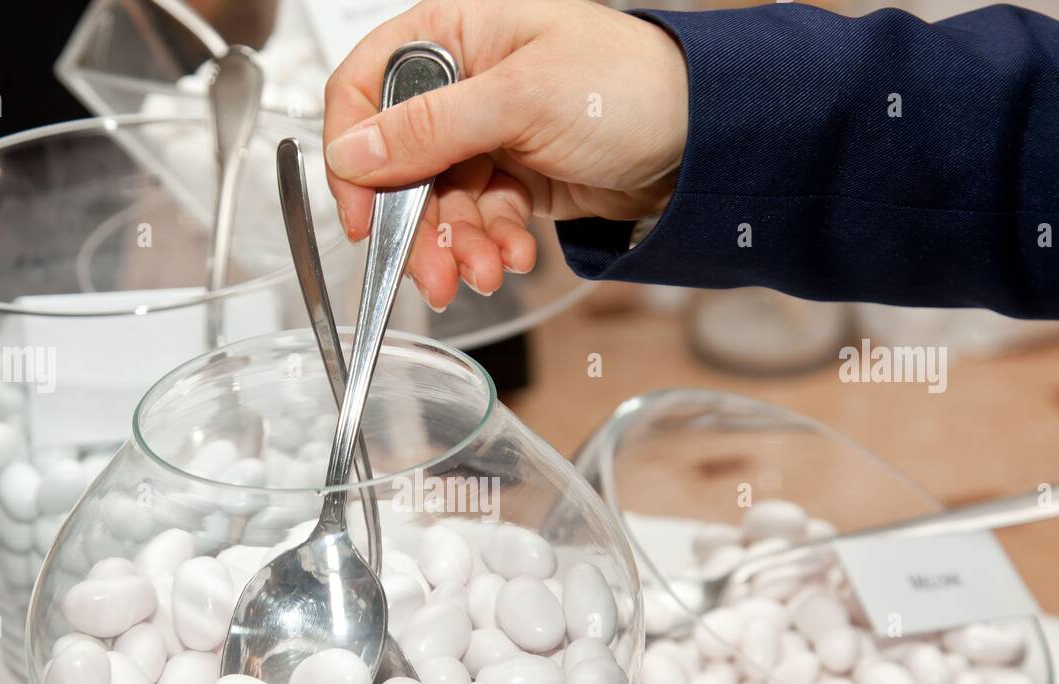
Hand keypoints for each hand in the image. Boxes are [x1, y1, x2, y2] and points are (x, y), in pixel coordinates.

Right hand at [323, 0, 687, 309]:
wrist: (706, 138)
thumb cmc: (630, 85)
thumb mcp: (521, 99)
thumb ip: (431, 128)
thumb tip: (352, 151)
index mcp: (455, 34)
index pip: (366, 89)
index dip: (353, 154)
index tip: (361, 214)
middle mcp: (464, 82)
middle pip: (402, 164)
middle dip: (419, 226)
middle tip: (434, 273)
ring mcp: (490, 132)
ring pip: (441, 203)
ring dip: (459, 246)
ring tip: (487, 272)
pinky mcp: (515, 175)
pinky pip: (480, 219)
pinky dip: (492, 245)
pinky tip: (515, 256)